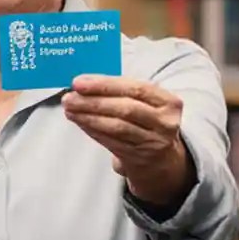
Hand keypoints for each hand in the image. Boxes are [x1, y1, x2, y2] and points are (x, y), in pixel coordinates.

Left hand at [62, 75, 195, 206]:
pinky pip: (111, 141)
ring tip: (70, 110)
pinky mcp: (138, 157)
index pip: (136, 88)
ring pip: (117, 127)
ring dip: (88, 117)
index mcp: (169, 102)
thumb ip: (117, 90)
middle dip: (93, 102)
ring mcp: (153, 142)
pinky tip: (79, 121)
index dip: (105, 85)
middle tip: (69, 98)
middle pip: (126, 109)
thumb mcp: (143, 102)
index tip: (79, 83)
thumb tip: (82, 84)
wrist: (160, 157)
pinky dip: (92, 130)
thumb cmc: (145, 119)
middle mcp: (165, 122)